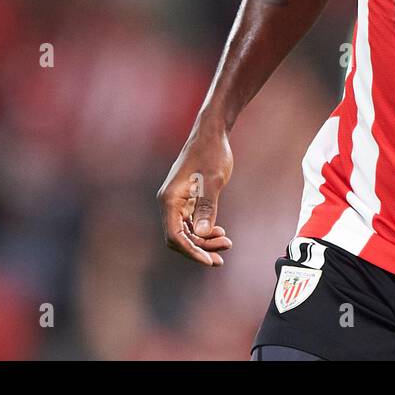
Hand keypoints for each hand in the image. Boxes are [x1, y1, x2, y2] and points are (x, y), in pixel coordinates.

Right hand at [157, 120, 234, 266]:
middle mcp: (169, 203)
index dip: (192, 251)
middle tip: (221, 257)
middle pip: (180, 238)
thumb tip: (203, 234)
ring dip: (204, 242)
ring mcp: (177, 202)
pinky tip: (219, 231)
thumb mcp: (213, 181)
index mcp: (170, 200)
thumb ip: (207, 207)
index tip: (209, 260)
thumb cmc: (211, 153)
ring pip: (187, 232)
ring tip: (225, 243)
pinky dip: (204, 231)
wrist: (212, 134)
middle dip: (200, 249)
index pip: (176, 236)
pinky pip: (192, 223)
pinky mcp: (186, 200)